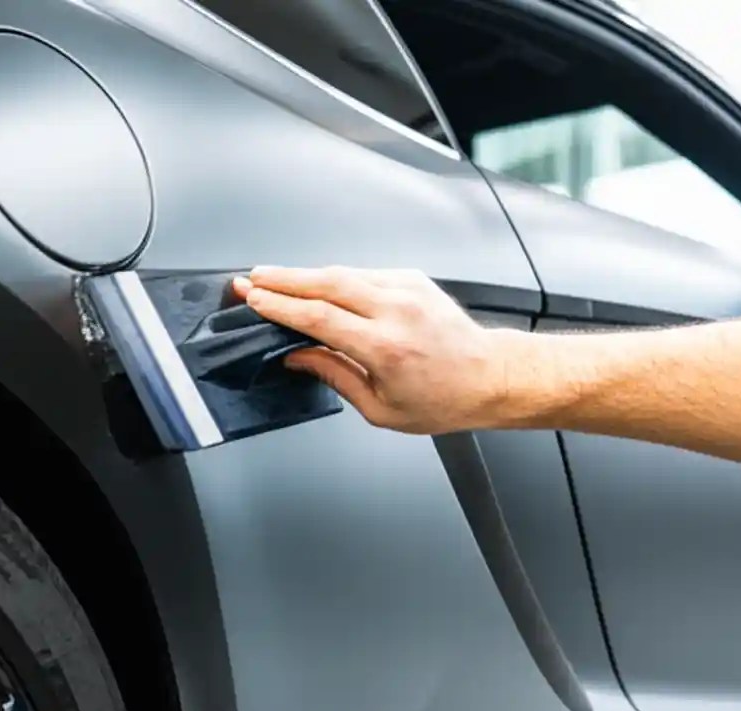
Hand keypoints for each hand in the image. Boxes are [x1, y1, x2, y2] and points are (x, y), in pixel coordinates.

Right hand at [233, 266, 523, 433]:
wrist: (489, 376)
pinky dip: (333, 276)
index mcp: (386, 347)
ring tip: (272, 277)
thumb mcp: (380, 409)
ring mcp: (407, 289)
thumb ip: (334, 375)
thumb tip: (297, 355)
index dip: (281, 306)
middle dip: (283, 279)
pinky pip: (362, 272)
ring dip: (303, 273)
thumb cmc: (442, 399)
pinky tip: (313, 281)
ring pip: (343, 272)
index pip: (320, 317)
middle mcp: (397, 311)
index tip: (254, 300)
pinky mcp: (412, 278)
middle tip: (251, 279)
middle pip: (326, 283)